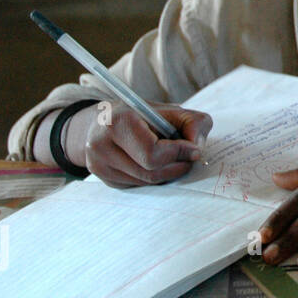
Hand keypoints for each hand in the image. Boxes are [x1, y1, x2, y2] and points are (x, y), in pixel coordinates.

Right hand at [82, 103, 210, 187]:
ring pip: (147, 182)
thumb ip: (193, 122)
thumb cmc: (142, 115)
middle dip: (177, 166)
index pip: (151, 153)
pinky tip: (157, 163)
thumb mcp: (170, 110)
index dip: (179, 153)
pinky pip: (140, 186)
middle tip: (189, 157)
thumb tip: (197, 148)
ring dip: (168, 173)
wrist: (104, 121)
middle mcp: (100, 146)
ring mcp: (99, 167)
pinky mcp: (106, 180)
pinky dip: (155, 177)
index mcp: (116, 123)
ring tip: (175, 157)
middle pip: (151, 172)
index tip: (194, 149)